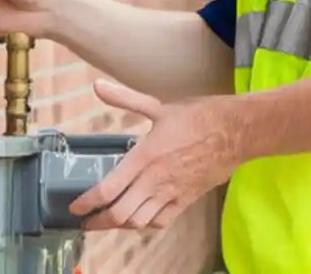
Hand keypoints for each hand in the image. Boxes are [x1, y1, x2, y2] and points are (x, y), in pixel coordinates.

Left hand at [69, 79, 243, 230]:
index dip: (87, 203)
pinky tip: (140, 217)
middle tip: (86, 221)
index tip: (75, 207)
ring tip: (108, 221)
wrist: (234, 132)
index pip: (108, 189)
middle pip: (119, 214)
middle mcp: (155, 180)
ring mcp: (171, 193)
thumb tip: (98, 86)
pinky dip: (146, 224)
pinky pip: (160, 222)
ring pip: (138, 222)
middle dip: (98, 222)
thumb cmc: (198, 117)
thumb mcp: (158, 106)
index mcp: (144, 157)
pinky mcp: (186, 200)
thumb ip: (125, 99)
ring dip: (120, 225)